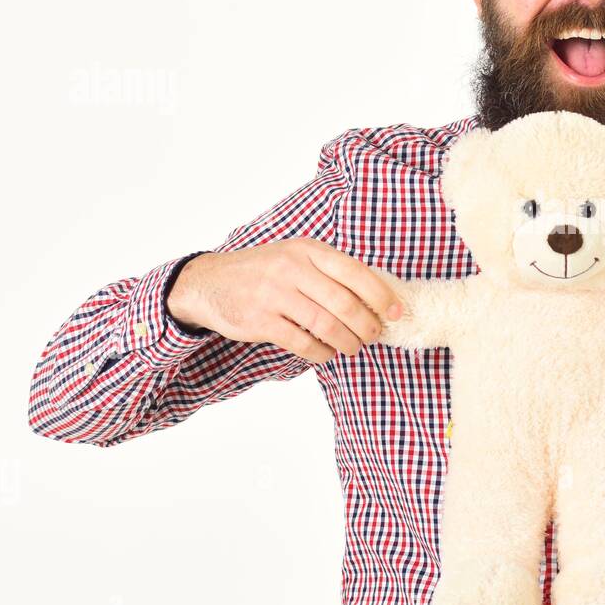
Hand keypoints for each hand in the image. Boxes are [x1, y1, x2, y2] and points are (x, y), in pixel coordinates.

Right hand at [166, 238, 403, 364]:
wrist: (209, 282)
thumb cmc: (264, 271)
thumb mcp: (296, 257)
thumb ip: (329, 271)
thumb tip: (376, 295)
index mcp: (308, 250)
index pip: (355, 272)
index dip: (380, 295)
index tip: (395, 312)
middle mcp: (292, 268)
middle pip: (345, 303)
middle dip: (367, 325)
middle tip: (374, 335)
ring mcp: (275, 295)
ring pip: (326, 325)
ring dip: (347, 342)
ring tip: (353, 347)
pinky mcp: (260, 321)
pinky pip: (302, 343)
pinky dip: (321, 353)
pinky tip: (326, 353)